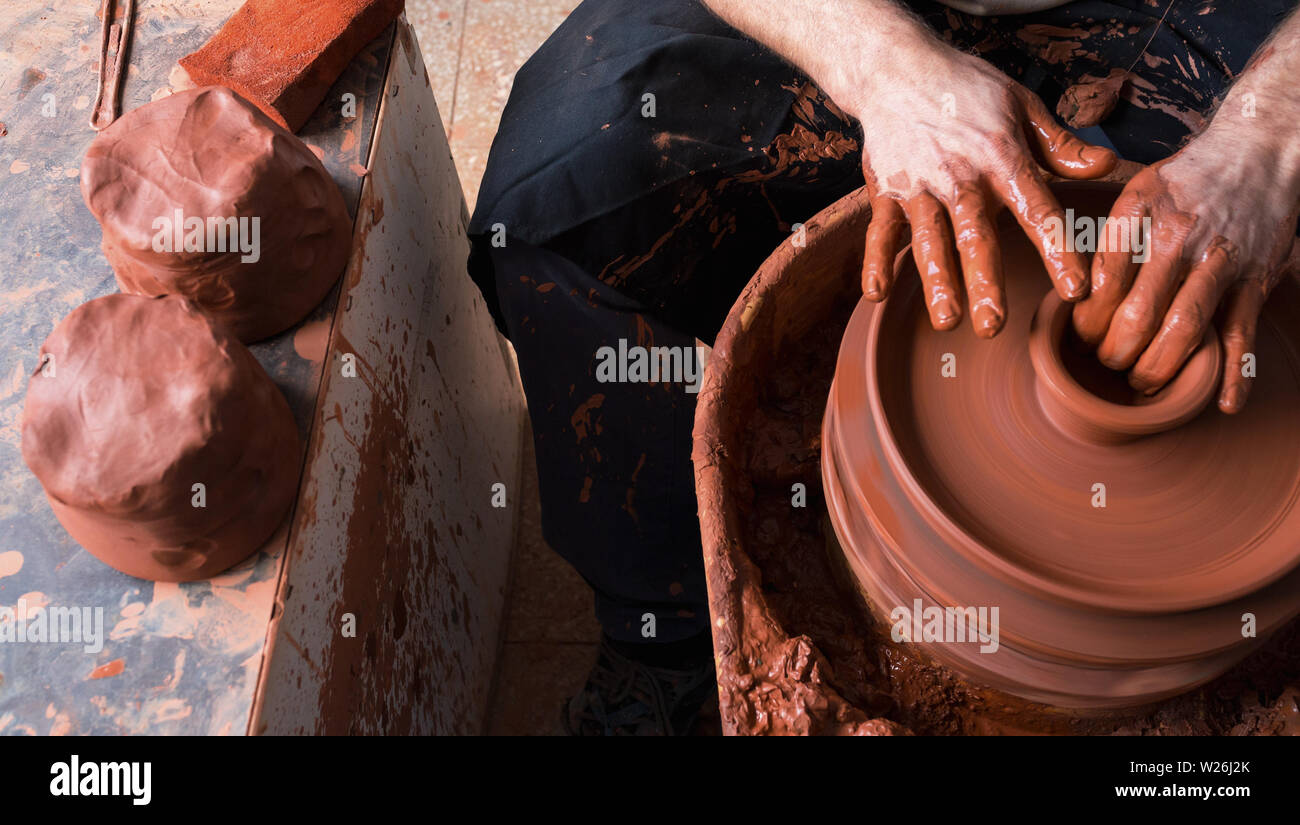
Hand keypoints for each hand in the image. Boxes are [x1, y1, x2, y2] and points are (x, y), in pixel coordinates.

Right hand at [837, 38, 1115, 336]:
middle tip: (993, 325)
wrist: (898, 68)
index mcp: (1002, 157)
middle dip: (984, 282)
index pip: (1036, 210)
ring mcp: (919, 186)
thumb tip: (1107, 166)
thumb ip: (1061, 145)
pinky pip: (879, 231)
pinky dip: (874, 262)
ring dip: (936, 281)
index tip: (1075, 289)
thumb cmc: (967, 90)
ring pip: (928, 240)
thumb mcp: (1023, 106)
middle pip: (975, 236)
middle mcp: (960, 176)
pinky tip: (876, 294)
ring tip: (946, 320)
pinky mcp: (886, 191)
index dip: (1056, 250)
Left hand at [1071, 126, 1299, 412]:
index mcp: (1140, 214)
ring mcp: (1220, 260)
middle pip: (1137, 313)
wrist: (1260, 148)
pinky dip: (1235, 372)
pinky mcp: (1255, 278)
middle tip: (1105, 366)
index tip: (1079, 340)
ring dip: (1157, 367)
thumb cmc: (1188, 178)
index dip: (1087, 321)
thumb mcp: (1137, 189)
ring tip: (1138, 384)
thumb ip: (1109, 235)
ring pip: (1183, 328)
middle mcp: (1178, 237)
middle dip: (1115, 352)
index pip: (1102, 281)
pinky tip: (1223, 403)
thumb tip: (1075, 290)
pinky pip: (1242, 332)